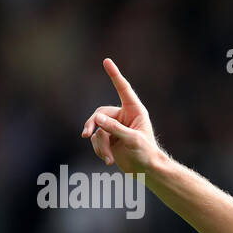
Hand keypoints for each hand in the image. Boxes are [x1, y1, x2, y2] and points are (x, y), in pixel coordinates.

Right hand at [81, 58, 161, 173]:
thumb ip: (115, 129)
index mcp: (134, 110)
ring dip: (100, 145)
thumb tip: (96, 120)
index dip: (114, 75)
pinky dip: (100, 150)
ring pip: (96, 130)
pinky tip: (108, 160)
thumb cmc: (145, 153)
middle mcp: (123, 116)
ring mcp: (114, 127)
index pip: (123, 89)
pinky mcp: (108, 138)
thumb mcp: (133, 140)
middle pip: (100, 114)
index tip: (106, 61)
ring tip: (108, 158)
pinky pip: (96, 140)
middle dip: (93, 125)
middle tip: (86, 134)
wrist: (145, 170)